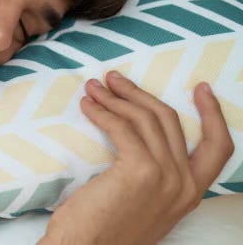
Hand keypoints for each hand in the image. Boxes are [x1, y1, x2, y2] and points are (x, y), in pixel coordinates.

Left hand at [40, 71, 233, 244]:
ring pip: (144, 118)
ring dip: (115, 97)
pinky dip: (102, 111)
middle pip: (170, 120)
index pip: (218, 148)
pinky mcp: (140, 170)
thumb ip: (155, 178)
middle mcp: (185, 184)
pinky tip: (87, 106)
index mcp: (192, 192)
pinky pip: (122, 127)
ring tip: (93, 88)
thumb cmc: (105, 228)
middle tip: (114, 79)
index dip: (212, 114)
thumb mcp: (145, 202)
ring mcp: (166, 177)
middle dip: (139, 93)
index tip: (201, 89)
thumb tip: (139, 138)